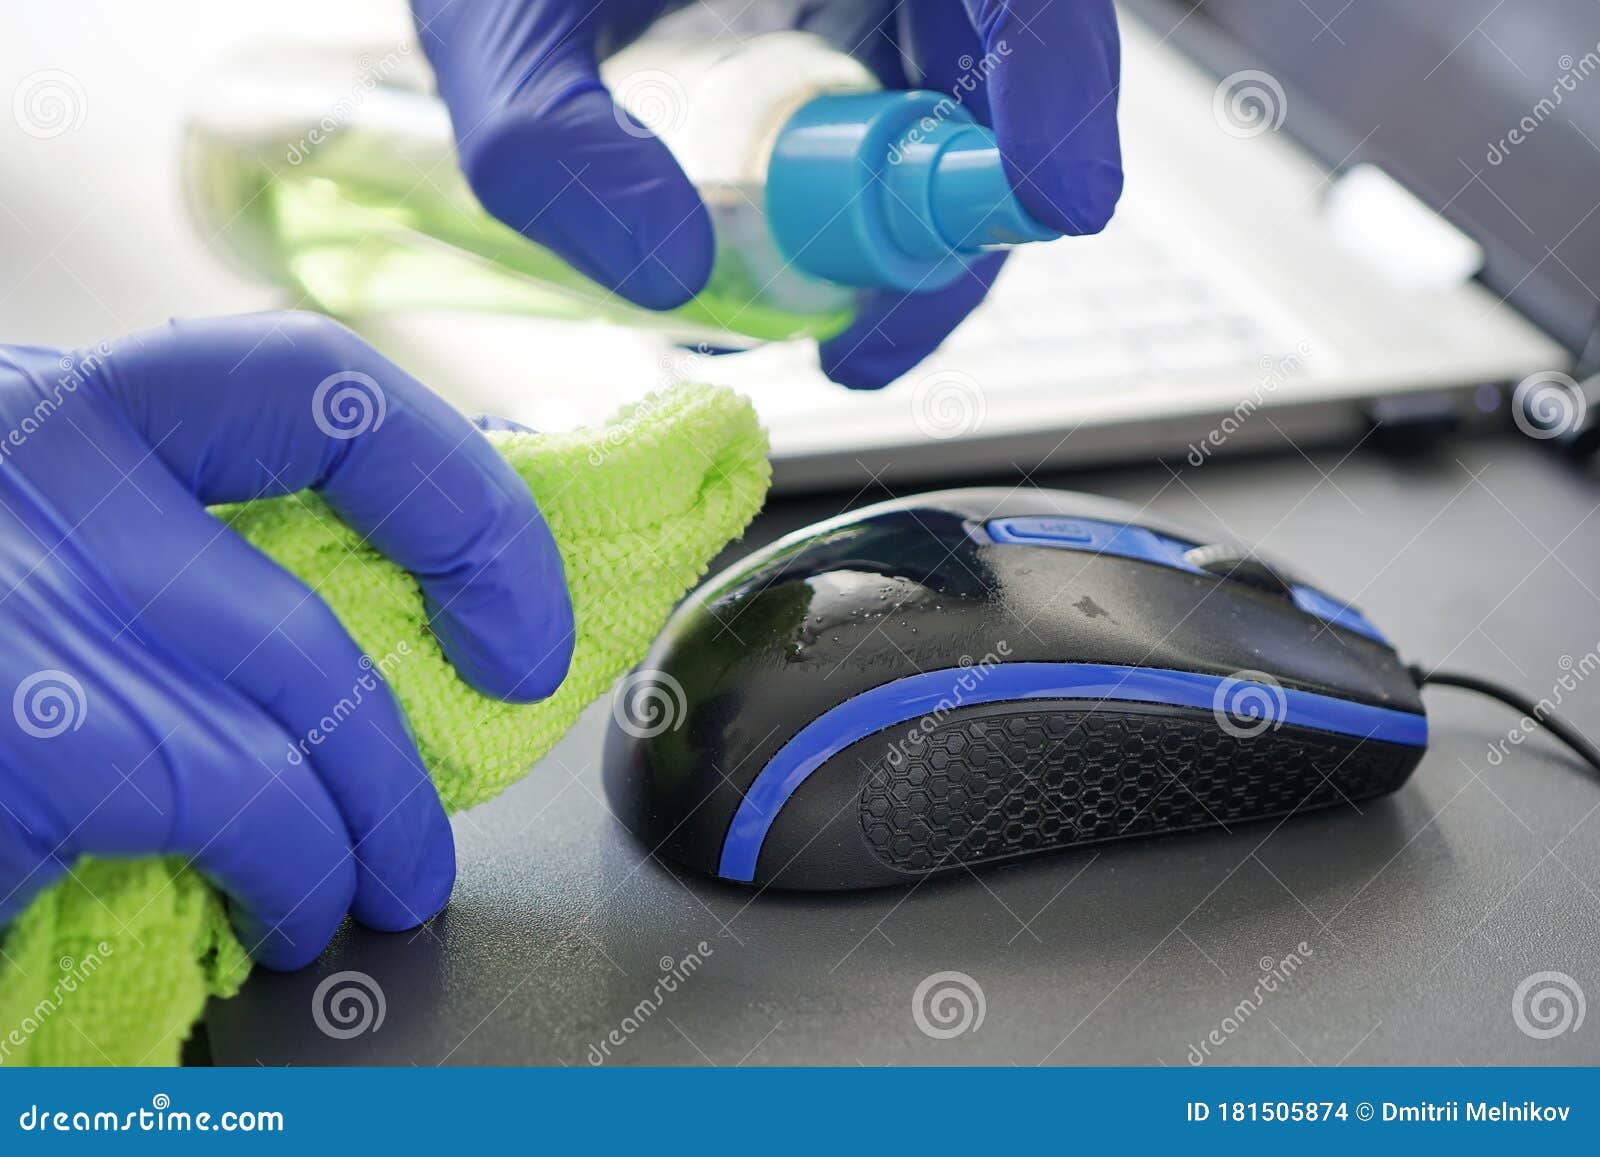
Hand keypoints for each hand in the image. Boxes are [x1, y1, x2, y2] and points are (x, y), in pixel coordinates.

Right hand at [0, 312, 572, 969]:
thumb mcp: (57, 543)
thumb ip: (191, 544)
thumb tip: (408, 605)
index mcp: (73, 410)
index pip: (326, 392)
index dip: (465, 502)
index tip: (520, 618)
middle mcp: (44, 473)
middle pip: (320, 616)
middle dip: (407, 757)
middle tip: (427, 836)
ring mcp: (27, 599)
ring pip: (301, 725)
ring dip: (364, 837)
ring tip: (363, 891)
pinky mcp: (22, 728)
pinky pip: (235, 811)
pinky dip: (287, 878)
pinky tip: (270, 913)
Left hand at [411, 0, 1121, 387]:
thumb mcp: (496, 14)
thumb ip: (544, 134)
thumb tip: (670, 277)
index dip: (1058, 84)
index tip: (1056, 202)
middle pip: (1006, 77)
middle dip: (955, 228)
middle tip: (864, 344)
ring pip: (961, 114)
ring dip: (907, 235)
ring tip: (823, 331)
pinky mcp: (859, 18)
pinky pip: (907, 114)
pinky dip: (869, 202)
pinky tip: (799, 262)